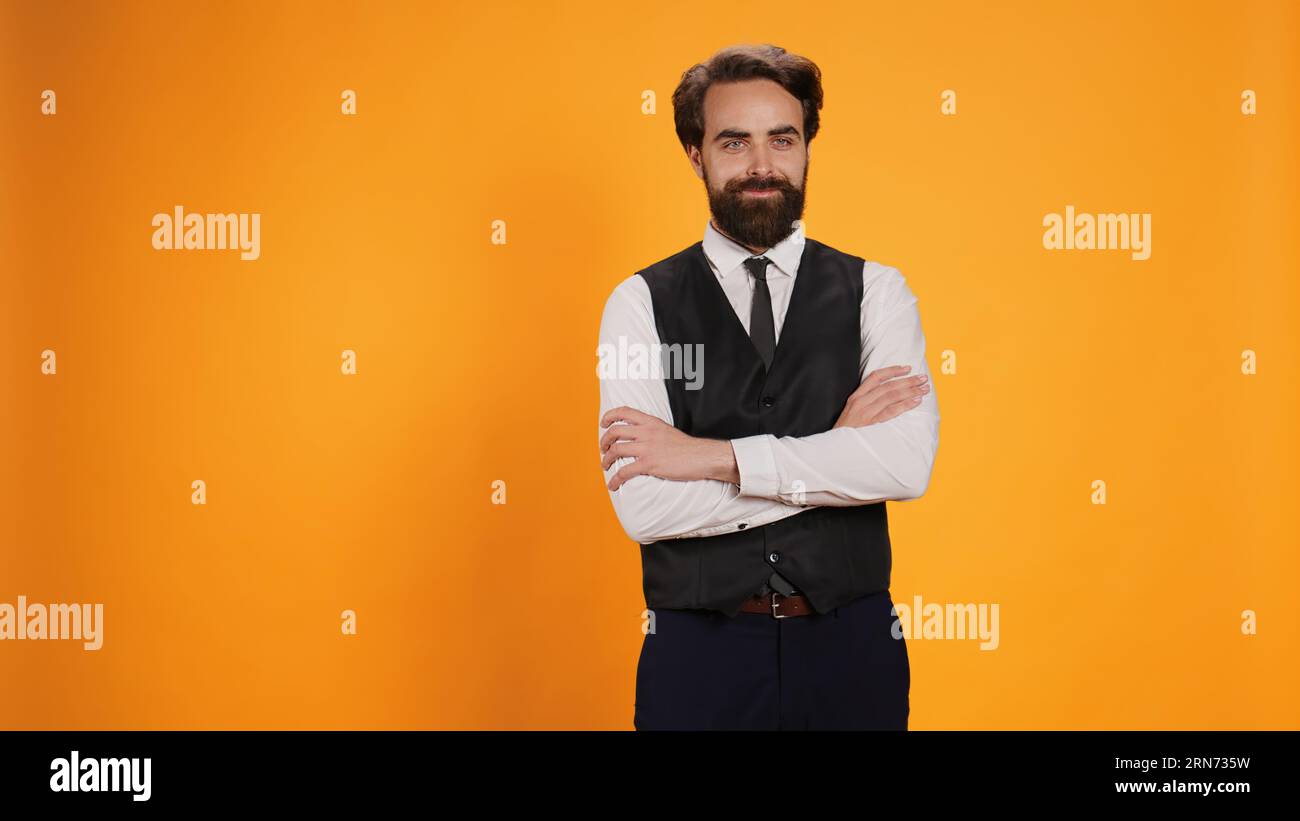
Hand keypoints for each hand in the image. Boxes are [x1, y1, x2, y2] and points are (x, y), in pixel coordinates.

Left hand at [599, 406, 737, 490]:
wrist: (701, 456)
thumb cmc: (686, 447)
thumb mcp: (666, 430)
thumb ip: (651, 430)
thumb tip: (639, 437)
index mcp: (651, 422)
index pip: (624, 412)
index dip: (609, 416)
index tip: (603, 424)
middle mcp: (646, 432)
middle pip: (615, 431)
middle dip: (604, 441)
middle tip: (603, 449)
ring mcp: (647, 448)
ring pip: (616, 450)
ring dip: (606, 460)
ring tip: (605, 466)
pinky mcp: (649, 464)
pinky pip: (625, 472)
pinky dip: (615, 479)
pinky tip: (613, 485)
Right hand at [833, 365, 929, 428]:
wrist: (835, 447)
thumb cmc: (845, 431)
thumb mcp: (851, 412)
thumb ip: (865, 403)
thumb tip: (885, 397)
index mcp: (856, 396)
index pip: (876, 377)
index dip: (892, 371)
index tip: (907, 368)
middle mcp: (861, 401)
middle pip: (888, 386)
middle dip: (908, 381)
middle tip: (923, 378)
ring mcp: (866, 412)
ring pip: (891, 396)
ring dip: (910, 391)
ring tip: (924, 389)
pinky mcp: (871, 423)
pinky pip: (891, 411)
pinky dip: (905, 405)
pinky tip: (916, 401)